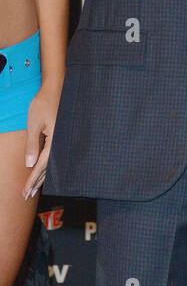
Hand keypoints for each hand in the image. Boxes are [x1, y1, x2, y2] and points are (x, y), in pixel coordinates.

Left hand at [22, 82, 60, 198]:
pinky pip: (54, 157)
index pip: (41, 166)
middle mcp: (61, 144)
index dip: (32, 181)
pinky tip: (43, 172)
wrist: (56, 89)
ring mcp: (62, 141)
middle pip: (48, 169)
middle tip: (27, 196)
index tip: (25, 192)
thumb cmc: (44, 104)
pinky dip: (46, 167)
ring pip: (51, 164)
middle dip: (36, 183)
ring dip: (42, 177)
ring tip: (33, 189)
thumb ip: (32, 145)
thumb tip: (29, 165)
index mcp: (55, 142)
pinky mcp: (61, 137)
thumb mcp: (34, 124)